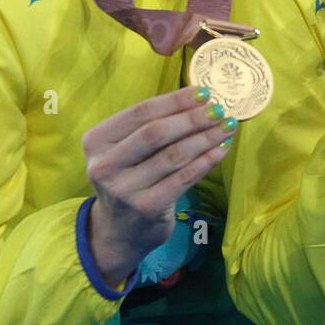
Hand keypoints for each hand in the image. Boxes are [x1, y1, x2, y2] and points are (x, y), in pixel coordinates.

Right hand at [84, 86, 232, 286]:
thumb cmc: (130, 178)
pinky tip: (222, 149)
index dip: (175, 100)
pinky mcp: (146, 207)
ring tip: (228, 127)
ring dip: (206, 138)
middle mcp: (104, 165)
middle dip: (193, 118)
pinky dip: (207, 160)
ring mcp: (124, 189)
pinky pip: (184, 177)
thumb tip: (200, 100)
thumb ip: (152, 126)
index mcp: (97, 141)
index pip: (140, 112)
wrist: (119, 231)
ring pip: (174, 155)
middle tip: (220, 110)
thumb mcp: (127, 150)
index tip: (204, 92)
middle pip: (156, 133)